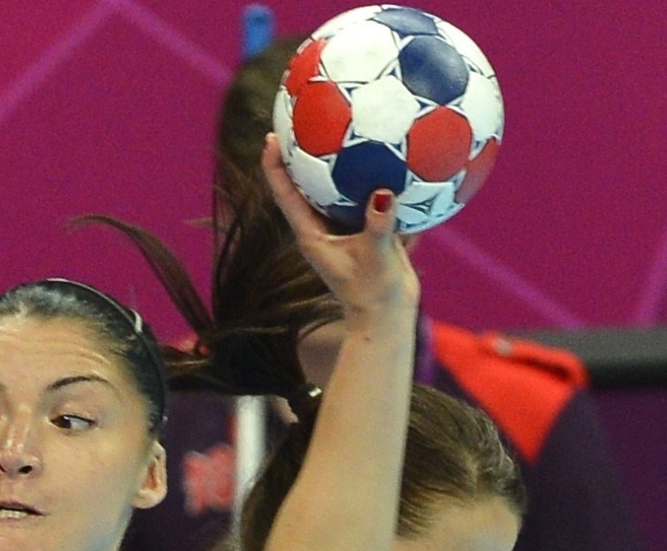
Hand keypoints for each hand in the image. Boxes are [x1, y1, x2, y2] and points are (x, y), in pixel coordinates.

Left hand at [259, 133, 418, 325]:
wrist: (389, 316)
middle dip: (304, 152)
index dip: (274, 164)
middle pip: (306, 183)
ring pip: (338, 188)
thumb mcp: (376, 258)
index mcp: (311, 234)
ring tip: (348, 127)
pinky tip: (394, 155)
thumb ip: (378, 227)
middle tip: (305, 118)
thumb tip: (383, 193)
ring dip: (341, 162)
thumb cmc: (374, 294)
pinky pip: (368, 197)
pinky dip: (377, 179)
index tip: (272, 136)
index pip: (285, 193)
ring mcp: (345, 228)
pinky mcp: (367, 230)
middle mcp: (323, 228)